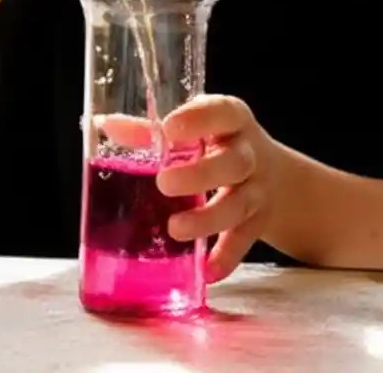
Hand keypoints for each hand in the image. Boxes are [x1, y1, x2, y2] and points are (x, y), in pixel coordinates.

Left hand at [157, 95, 278, 282]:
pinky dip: (226, 257)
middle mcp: (249, 153)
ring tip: (175, 229)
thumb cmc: (220, 147)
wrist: (278, 179)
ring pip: (240, 205)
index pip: (222, 112)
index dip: (199, 119)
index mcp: (231, 120)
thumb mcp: (196, 130)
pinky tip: (206, 271)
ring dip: (208, 220)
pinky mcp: (259, 221)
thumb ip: (151, 131)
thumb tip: (104, 125)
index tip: (170, 128)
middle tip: (164, 184)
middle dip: (201, 175)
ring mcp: (258, 189)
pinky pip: (245, 241)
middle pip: (234, 163)